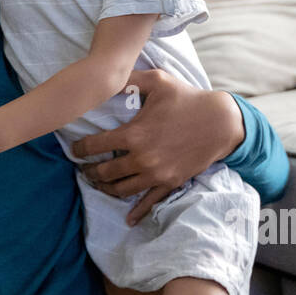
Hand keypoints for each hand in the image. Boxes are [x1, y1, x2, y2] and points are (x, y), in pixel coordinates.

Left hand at [71, 70, 244, 226]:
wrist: (220, 122)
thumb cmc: (187, 98)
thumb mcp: (157, 81)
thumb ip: (130, 78)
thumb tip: (107, 75)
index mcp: (134, 133)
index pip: (96, 145)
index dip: (81, 149)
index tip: (74, 150)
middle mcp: (142, 158)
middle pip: (105, 171)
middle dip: (90, 171)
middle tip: (83, 169)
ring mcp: (156, 173)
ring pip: (122, 188)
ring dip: (106, 187)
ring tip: (98, 183)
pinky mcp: (170, 182)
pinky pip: (149, 201)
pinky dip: (136, 211)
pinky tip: (128, 219)